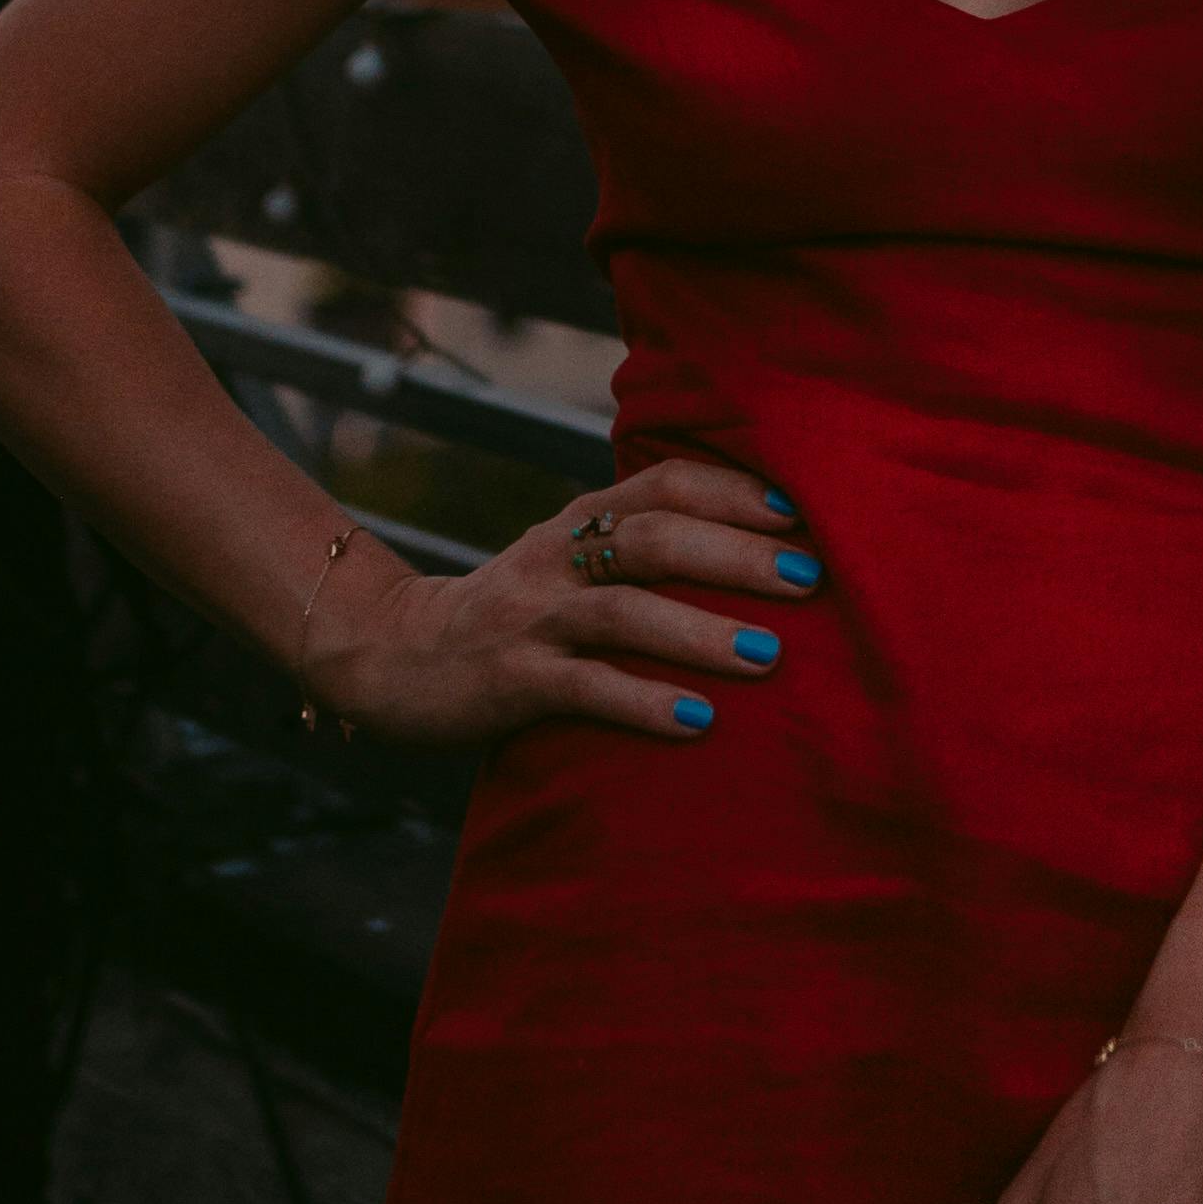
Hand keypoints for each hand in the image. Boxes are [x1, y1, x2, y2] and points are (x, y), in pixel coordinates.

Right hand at [328, 451, 817, 753]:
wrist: (394, 655)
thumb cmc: (515, 611)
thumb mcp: (567, 561)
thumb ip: (636, 547)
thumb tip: (756, 549)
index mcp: (578, 521)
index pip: (663, 483)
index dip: (733, 492)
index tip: (800, 514)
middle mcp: (556, 557)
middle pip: (654, 538)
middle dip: (736, 556)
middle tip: (809, 579)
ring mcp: (531, 617)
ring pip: (623, 610)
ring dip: (700, 631)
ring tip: (767, 655)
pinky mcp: (510, 680)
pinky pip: (585, 688)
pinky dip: (644, 701)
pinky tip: (698, 720)